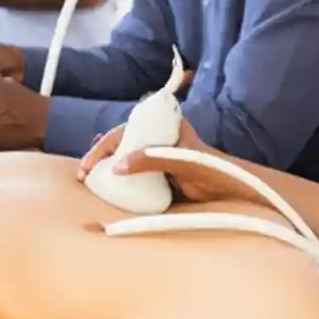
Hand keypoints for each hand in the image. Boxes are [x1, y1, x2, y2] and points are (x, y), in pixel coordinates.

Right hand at [77, 119, 248, 202]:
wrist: (235, 192)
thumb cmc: (214, 170)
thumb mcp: (183, 160)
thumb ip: (154, 159)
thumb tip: (118, 166)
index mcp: (166, 125)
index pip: (128, 130)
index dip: (106, 143)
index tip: (91, 162)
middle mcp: (160, 138)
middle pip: (123, 142)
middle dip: (101, 154)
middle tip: (83, 172)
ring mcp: (159, 158)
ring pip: (126, 158)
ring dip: (107, 167)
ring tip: (87, 178)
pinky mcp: (161, 177)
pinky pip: (136, 176)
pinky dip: (120, 180)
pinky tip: (106, 184)